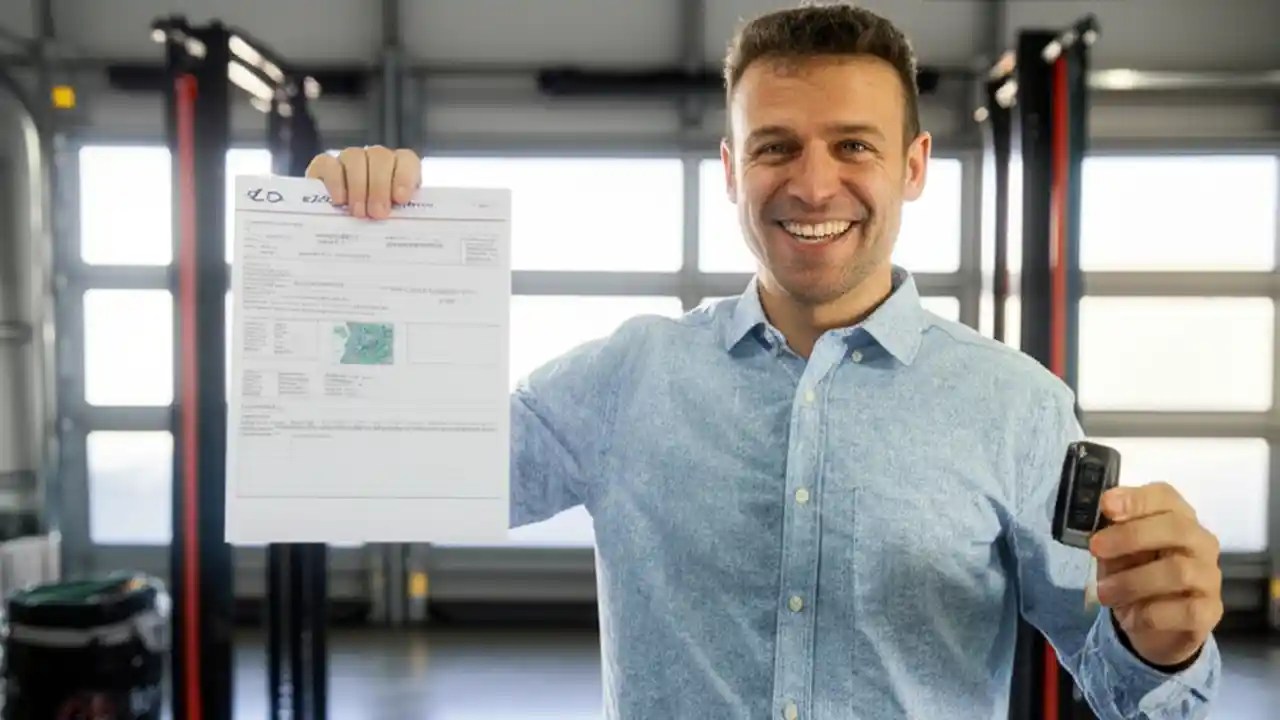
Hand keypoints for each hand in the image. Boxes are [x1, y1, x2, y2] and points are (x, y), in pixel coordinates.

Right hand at [305, 146, 421, 219]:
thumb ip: (400, 218)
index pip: (406, 160)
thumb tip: (409, 231)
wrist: (338, 230)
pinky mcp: (324, 165)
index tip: (401, 199)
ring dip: (358, 186)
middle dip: (379, 187)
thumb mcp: (392, 222)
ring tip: (359, 213)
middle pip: (380, 157)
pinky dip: (335, 182)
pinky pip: (329, 164)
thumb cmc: (374, 224)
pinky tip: (340, 201)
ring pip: (355, 157)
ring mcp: (349, 159)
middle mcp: (375, 159)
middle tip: (378, 214)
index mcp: (399, 169)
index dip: (404, 176)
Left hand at [1089, 483, 1222, 667]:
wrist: (1154, 625)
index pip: (1165, 496)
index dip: (1137, 498)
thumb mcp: (1117, 552)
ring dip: (1133, 581)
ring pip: (1179, 571)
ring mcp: (1209, 577)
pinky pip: (1186, 610)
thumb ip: (1112, 535)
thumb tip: (1101, 520)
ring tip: (1104, 591)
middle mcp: (1200, 543)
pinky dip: (1152, 613)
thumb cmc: (1134, 574)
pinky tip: (1131, 617)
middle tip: (1095, 548)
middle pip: (1176, 527)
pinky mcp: (1210, 611)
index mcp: (1177, 518)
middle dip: (1131, 536)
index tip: (1106, 505)